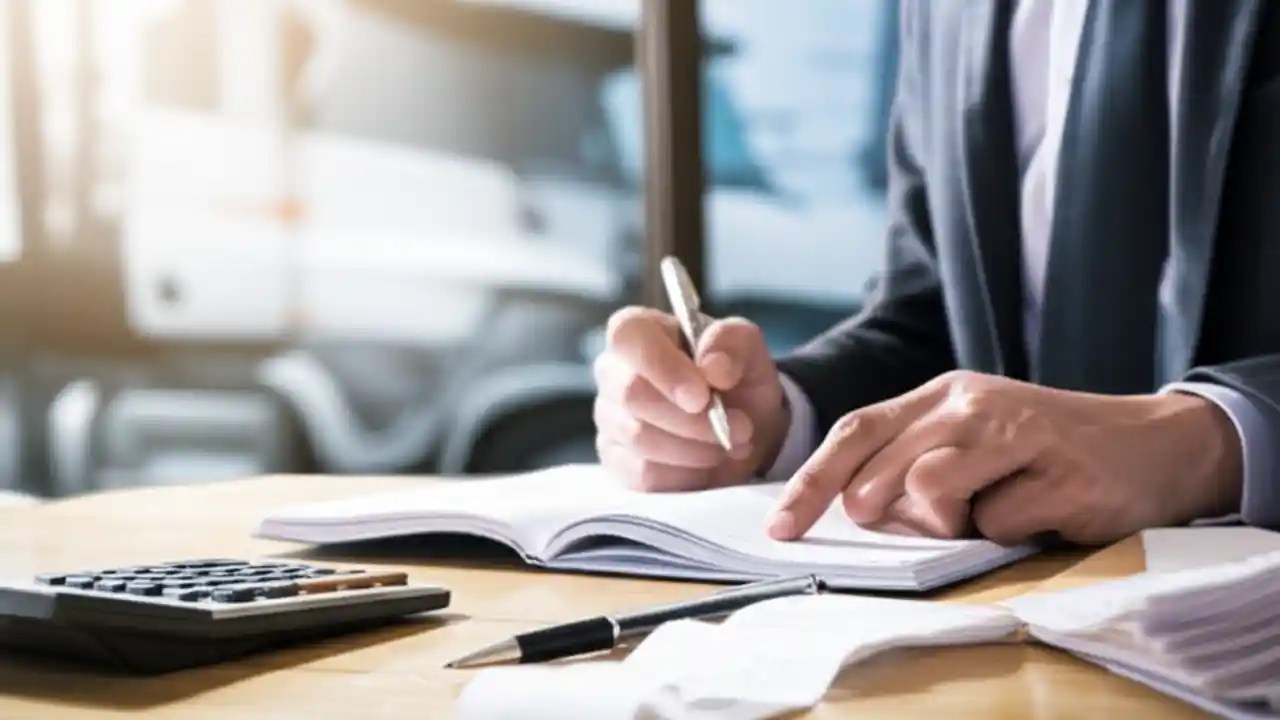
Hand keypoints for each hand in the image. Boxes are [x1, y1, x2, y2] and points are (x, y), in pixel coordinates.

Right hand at [593, 306, 789, 490]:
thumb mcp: (749, 349)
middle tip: (740, 426)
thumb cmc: (736, 378)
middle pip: (633, 395)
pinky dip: (687, 474)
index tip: (702, 396)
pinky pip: (644, 475)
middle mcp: (613, 372)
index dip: (663, 366)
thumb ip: (732, 343)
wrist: (743, 427)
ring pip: (641, 439)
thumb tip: (713, 367)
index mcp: (638, 330)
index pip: (628, 336)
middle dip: (693, 419)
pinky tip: (707, 462)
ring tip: (730, 442)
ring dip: (697, 447)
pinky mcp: (616, 462)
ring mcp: (609, 419)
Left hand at [767, 370, 1242, 544]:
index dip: (811, 482)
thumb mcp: (969, 444)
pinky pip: (998, 525)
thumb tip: (851, 507)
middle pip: (881, 469)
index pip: (854, 433)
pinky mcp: (1059, 473)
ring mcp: (1018, 435)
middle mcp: (972, 404)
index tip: (780, 527)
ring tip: (993, 510)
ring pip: (930, 491)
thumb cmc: (1042, 451)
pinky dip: (1010, 534)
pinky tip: (1042, 512)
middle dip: (881, 512)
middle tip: (932, 516)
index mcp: (941, 395)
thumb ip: (910, 465)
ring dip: (951, 522)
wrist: (1151, 444)